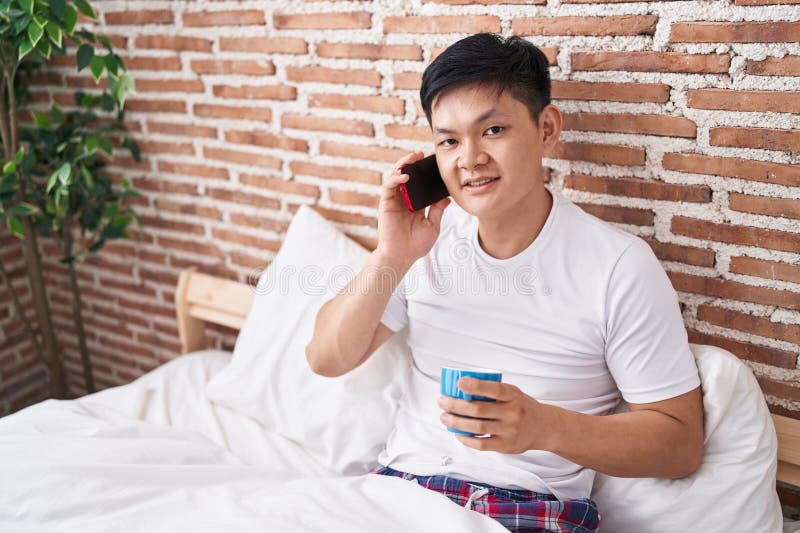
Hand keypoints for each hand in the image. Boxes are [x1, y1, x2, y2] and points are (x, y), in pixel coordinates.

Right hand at [375, 152, 450, 267]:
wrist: (402, 256)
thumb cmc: (416, 244)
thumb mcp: (433, 225)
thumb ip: (438, 210)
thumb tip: (447, 197)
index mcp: (415, 204)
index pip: (419, 183)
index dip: (424, 172)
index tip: (433, 163)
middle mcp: (403, 200)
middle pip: (406, 176)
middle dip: (412, 163)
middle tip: (421, 154)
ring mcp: (394, 201)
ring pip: (396, 177)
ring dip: (403, 165)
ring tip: (413, 158)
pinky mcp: (386, 203)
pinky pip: (389, 186)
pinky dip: (396, 178)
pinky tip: (405, 176)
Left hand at [437, 378, 553, 453]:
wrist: (544, 427)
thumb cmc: (521, 406)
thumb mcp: (513, 393)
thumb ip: (492, 392)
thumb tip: (460, 388)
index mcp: (513, 395)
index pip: (494, 389)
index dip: (475, 386)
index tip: (459, 383)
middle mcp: (513, 412)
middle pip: (479, 409)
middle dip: (456, 405)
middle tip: (442, 401)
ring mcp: (509, 430)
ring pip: (477, 426)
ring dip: (456, 422)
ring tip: (444, 417)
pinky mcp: (506, 446)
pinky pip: (482, 444)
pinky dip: (467, 439)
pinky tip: (457, 433)